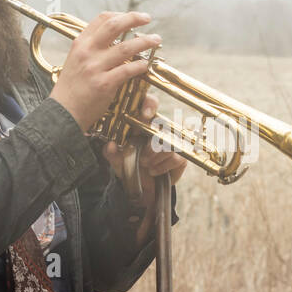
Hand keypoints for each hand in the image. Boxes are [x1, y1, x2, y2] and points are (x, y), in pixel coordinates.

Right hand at [49, 9, 161, 131]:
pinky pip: (127, 70)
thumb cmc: (71, 89)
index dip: (120, 14)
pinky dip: (140, 65)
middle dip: (134, 18)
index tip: (133, 16)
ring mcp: (95, 68)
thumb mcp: (74, 61)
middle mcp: (86, 52)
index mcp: (80, 44)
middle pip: (114, 26)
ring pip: (125, 47)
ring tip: (156, 39)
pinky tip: (146, 64)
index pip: (101, 19)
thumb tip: (110, 40)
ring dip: (144, 41)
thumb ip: (90, 49)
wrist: (62, 112)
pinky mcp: (103, 84)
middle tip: (148, 18)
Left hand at [101, 92, 186, 208]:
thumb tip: (110, 145)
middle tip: (142, 158)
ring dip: (155, 157)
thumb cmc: (130, 167)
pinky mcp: (182, 156)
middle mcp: (160, 129)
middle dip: (151, 145)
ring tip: (145, 164)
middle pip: (162, 126)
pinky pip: (175, 157)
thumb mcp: (117, 160)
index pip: (150, 103)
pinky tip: (153, 170)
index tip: (145, 114)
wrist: (143, 187)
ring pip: (168, 143)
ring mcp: (173, 141)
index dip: (150, 105)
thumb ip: (111, 153)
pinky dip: (162, 166)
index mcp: (144, 123)